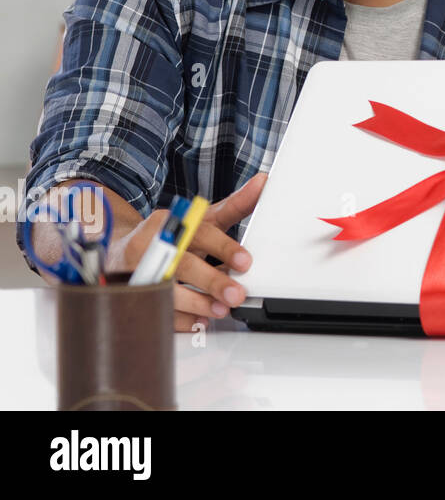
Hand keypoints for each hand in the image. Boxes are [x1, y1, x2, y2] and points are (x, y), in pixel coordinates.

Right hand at [108, 173, 267, 331]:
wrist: (121, 251)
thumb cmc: (171, 235)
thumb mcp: (201, 219)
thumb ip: (234, 205)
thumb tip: (263, 183)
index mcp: (172, 224)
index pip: (200, 233)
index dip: (223, 247)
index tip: (245, 262)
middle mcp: (153, 246)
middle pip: (183, 265)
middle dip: (212, 281)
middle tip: (236, 294)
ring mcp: (138, 272)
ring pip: (168, 291)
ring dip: (196, 303)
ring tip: (221, 310)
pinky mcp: (131, 295)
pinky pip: (156, 310)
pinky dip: (179, 319)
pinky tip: (199, 320)